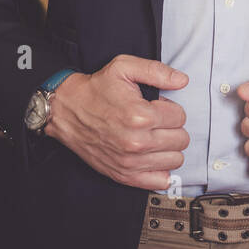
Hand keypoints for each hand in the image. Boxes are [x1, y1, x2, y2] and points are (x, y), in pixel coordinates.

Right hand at [45, 55, 188, 190]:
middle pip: (180, 139)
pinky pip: (159, 181)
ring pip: (174, 160)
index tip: (158, 107)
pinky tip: (152, 156)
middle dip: (172, 127)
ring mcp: (130, 161)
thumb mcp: (124, 67)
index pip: (180, 117)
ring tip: (153, 136)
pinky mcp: (123, 174)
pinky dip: (161, 170)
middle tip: (156, 121)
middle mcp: (136, 142)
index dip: (171, 108)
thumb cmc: (95, 90)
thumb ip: (157, 71)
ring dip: (168, 147)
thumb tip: (181, 80)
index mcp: (140, 115)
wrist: (67, 111)